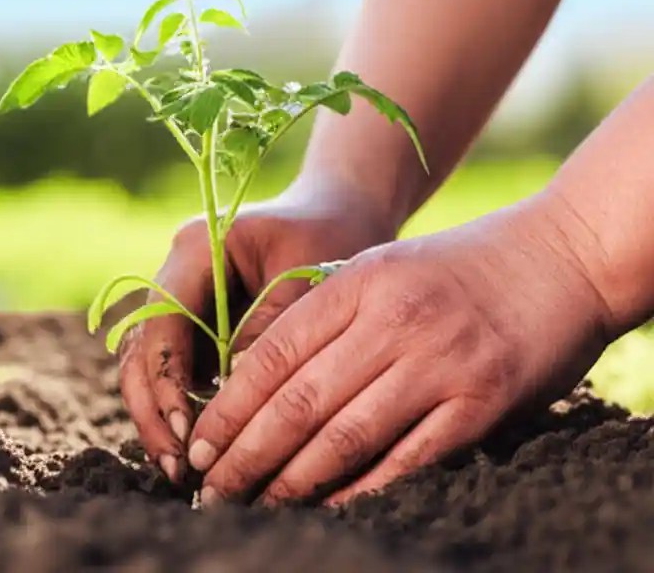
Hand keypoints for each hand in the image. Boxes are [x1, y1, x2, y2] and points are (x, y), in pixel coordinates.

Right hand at [119, 180, 396, 482]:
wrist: (342, 209)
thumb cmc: (335, 233)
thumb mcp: (311, 278)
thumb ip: (270, 331)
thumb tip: (235, 394)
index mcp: (195, 248)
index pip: (161, 321)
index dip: (167, 380)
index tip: (188, 431)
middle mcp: (176, 274)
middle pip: (139, 350)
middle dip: (153, 412)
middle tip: (178, 469)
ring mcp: (181, 302)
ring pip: (148, 368)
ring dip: (161, 419)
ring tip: (185, 473)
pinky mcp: (196, 327)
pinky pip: (177, 374)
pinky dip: (183, 412)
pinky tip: (202, 454)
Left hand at [186, 192, 615, 505]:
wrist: (561, 256)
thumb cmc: (457, 267)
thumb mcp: (379, 268)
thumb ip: (323, 316)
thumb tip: (248, 382)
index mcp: (356, 284)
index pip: (271, 357)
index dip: (228, 409)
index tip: (201, 445)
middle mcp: (393, 321)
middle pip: (297, 403)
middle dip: (245, 455)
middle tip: (212, 489)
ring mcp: (439, 363)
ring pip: (345, 437)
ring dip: (292, 481)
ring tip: (257, 505)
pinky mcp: (482, 402)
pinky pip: (408, 459)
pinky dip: (362, 490)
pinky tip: (326, 507)